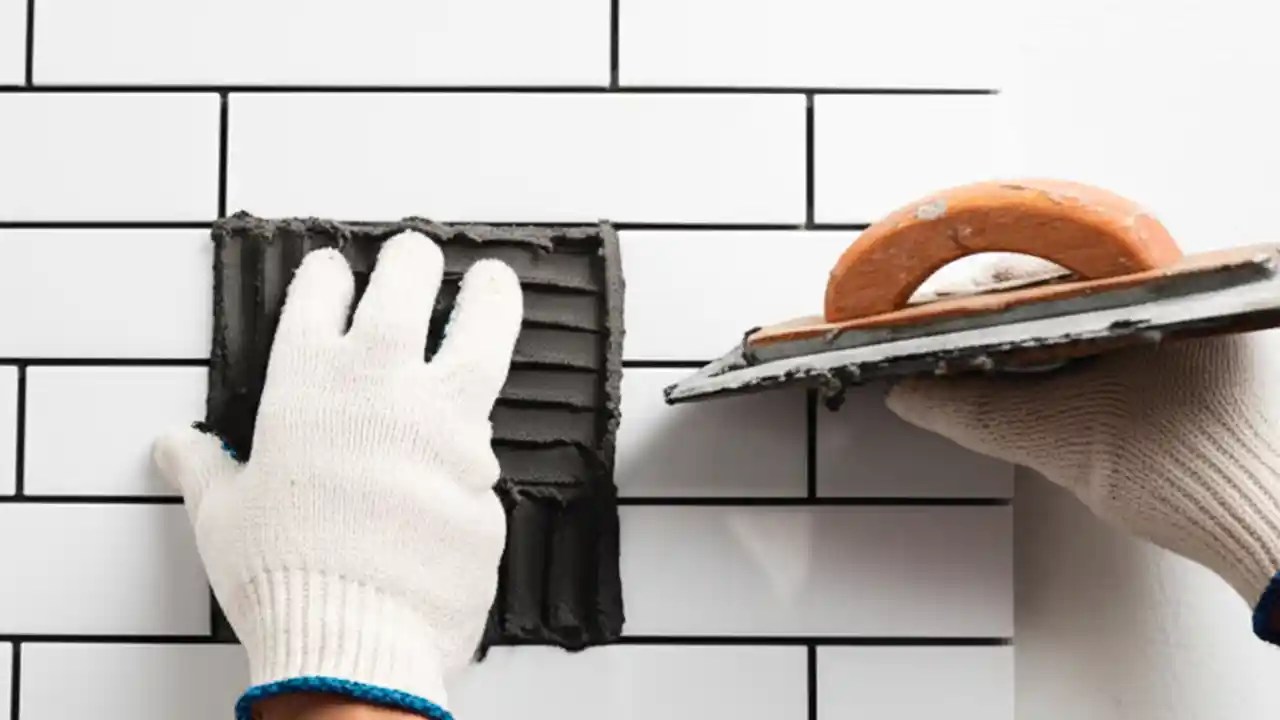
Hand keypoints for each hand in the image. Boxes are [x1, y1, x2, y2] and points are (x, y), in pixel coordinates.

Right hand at [153, 231, 521, 719]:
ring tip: (497, 280)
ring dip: (491, 300)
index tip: (335, 270)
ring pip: (482, 334)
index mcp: (308, 382)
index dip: (328, 276)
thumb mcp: (222, 516)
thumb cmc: (280, 573)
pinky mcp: (487, 469)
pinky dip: (477, 429)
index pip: (319, 297)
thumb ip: (206, 469)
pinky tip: (472, 431)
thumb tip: (175, 446)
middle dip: (412, 261)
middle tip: (418, 253)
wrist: (356, 635)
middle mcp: (383, 384)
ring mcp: (444, 421)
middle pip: (409, 286)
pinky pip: (486, 438)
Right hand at [885, 255, 1279, 639]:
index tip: (938, 309)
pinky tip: (1032, 382)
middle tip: (948, 337)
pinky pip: (1108, 347)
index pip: (1050, 268)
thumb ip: (974, 412)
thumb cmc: (1190, 473)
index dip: (983, 290)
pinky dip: (1065, 362)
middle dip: (1000, 316)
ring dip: (1030, 342)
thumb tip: (911, 395)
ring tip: (977, 358)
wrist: (1260, 532)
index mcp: (1160, 292)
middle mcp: (1180, 301)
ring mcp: (1191, 334)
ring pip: (1083, 322)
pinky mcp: (1192, 369)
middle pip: (1062, 292)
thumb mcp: (1059, 438)